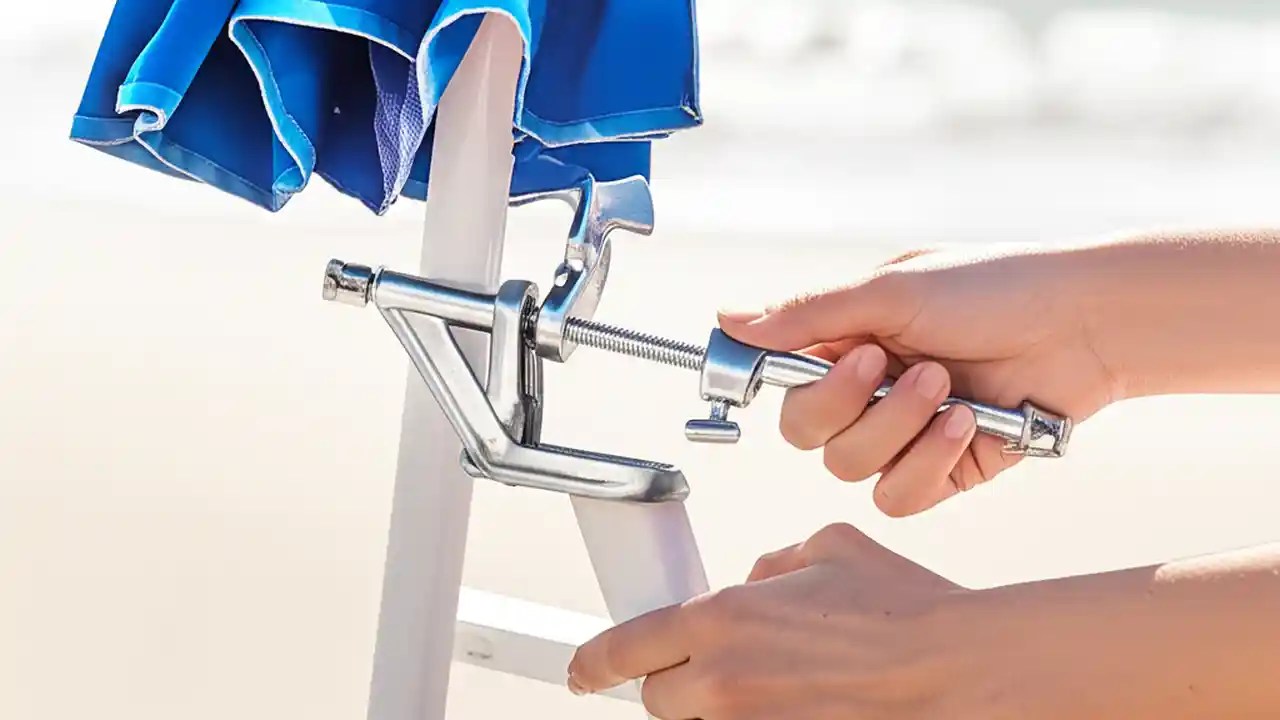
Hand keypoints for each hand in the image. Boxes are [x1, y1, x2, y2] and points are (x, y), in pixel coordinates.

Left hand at [566, 523, 984, 718]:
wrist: (960, 672)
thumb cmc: (906, 612)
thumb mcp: (828, 550)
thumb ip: (772, 566)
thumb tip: (754, 583)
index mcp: (723, 620)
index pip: (625, 649)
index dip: (596, 661)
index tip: (584, 669)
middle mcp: (724, 683)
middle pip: (657, 699)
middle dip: (675, 682)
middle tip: (713, 669)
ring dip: (720, 707)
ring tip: (775, 686)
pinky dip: (758, 719)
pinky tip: (799, 700)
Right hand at [719, 243, 1119, 515]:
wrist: (1081, 323)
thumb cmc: (994, 288)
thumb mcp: (892, 290)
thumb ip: (808, 315)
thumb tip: (730, 318)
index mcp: (848, 342)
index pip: (783, 383)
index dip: (786, 384)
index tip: (808, 367)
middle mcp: (868, 392)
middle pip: (807, 433)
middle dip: (843, 403)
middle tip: (885, 364)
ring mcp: (904, 434)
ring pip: (850, 467)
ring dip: (894, 427)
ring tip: (944, 385)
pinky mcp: (944, 470)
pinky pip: (900, 495)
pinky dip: (926, 463)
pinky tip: (965, 424)